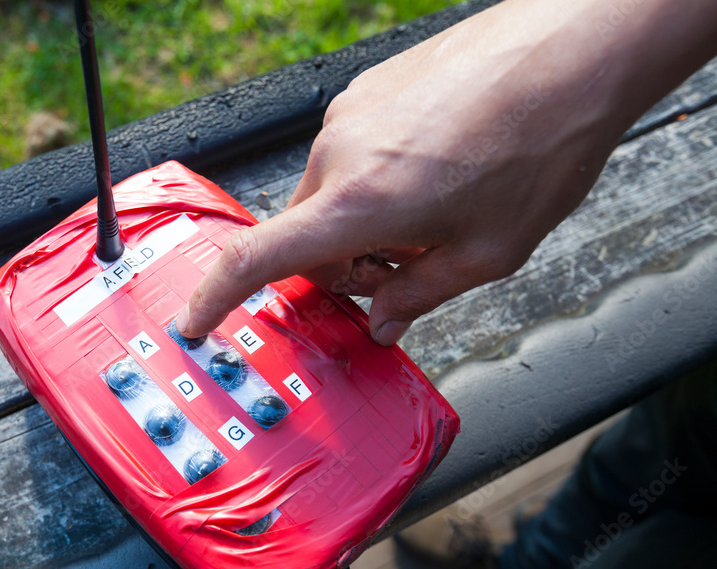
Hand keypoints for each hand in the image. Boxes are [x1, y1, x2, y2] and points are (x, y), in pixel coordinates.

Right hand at [177, 0, 716, 344]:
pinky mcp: (365, 91)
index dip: (215, 297)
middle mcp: (340, 154)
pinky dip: (374, 181)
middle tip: (402, 269)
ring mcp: (349, 116)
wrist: (571, 50)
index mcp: (361, 204)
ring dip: (361, 221)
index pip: (257, 259)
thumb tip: (385, 320)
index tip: (196, 320)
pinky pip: (348, 155)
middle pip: (304, 237)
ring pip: (327, 196)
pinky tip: (433, 174)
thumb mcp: (488, 252)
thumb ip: (420, 294)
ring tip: (433, 214)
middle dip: (342, 266)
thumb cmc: (541, 143)